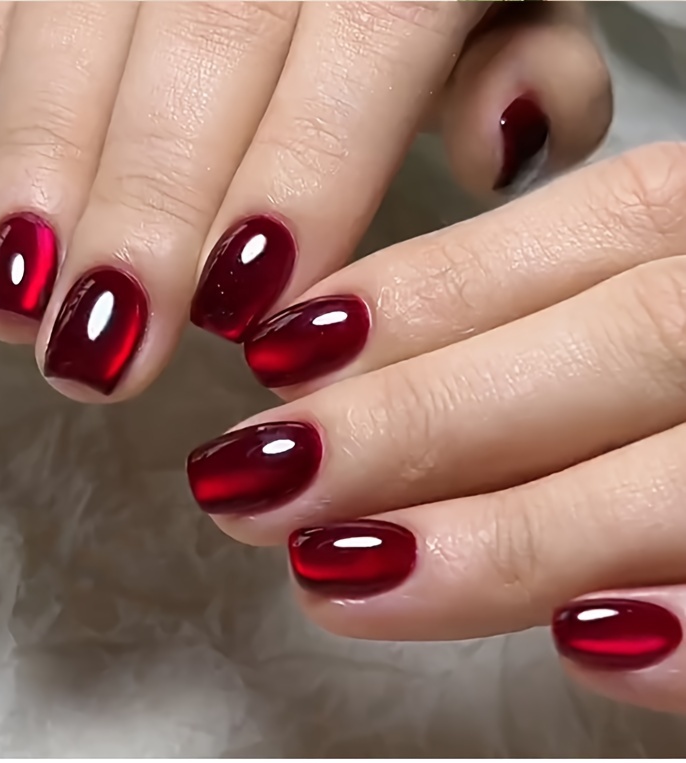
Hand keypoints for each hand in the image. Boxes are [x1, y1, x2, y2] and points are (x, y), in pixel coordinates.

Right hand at [0, 1, 609, 399]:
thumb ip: (537, 63)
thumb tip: (502, 143)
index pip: (370, 28)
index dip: (298, 174)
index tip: (238, 308)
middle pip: (208, 34)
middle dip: (145, 207)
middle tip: (98, 350)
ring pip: (85, 4)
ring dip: (42, 163)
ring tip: (9, 296)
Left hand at [187, 141, 685, 715]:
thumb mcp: (649, 285)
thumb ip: (538, 297)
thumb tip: (335, 337)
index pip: (595, 228)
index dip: (433, 291)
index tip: (282, 349)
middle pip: (622, 344)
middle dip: (428, 418)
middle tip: (261, 478)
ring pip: (684, 472)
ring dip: (515, 533)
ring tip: (341, 578)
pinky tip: (588, 650)